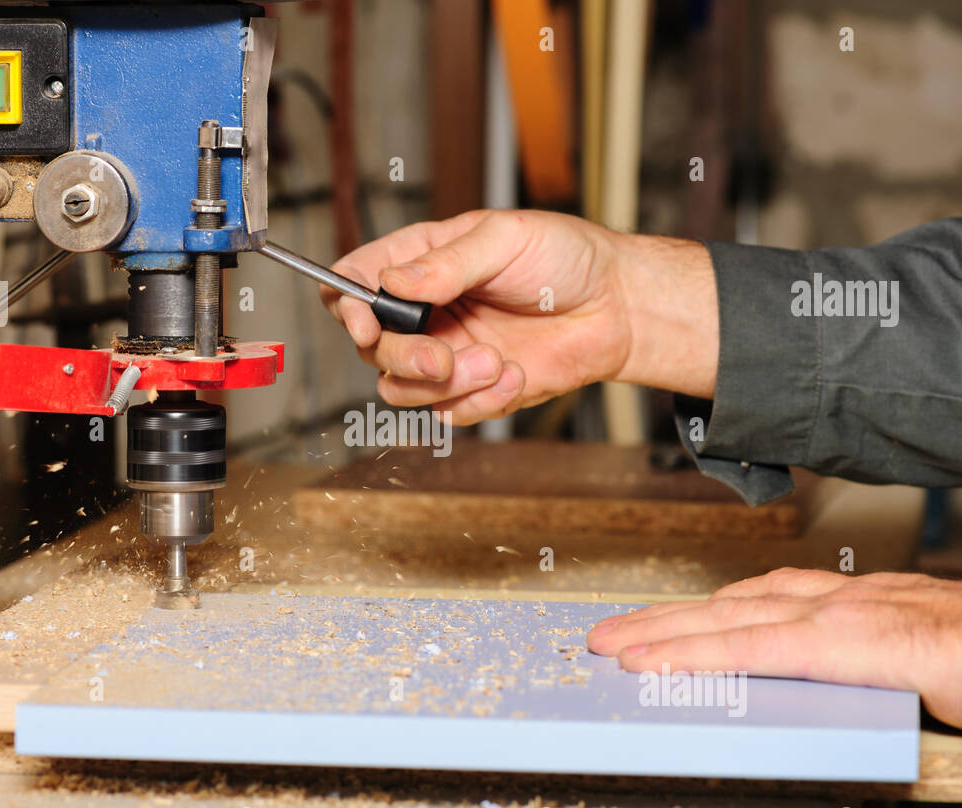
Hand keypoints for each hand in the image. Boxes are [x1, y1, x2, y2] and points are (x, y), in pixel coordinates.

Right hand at [321, 209, 717, 424]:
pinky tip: (514, 376)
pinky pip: (447, 414)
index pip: (354, 281)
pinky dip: (479, 402)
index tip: (365, 323)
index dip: (345, 304)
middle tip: (439, 357)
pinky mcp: (472, 390)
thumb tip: (394, 282)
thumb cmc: (565, 258)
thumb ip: (446, 263)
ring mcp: (445, 353)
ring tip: (493, 362)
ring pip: (399, 389)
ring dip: (442, 384)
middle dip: (402, 357)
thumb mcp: (505, 240)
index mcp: (420, 262)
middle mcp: (424, 311)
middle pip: (372, 347)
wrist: (615, 308)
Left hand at [586, 568, 961, 728]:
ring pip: (723, 622)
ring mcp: (828, 614)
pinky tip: (655, 662)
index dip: (702, 612)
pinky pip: (747, 650)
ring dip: (662, 633)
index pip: (754, 600)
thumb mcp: (901, 647)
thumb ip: (856, 653)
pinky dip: (695, 655)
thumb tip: (827, 671)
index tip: (663, 621)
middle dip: (664, 619)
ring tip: (614, 645)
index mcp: (843, 598)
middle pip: (724, 606)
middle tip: (611, 631)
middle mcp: (827, 597)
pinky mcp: (832, 642)